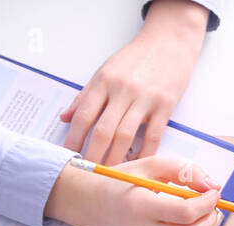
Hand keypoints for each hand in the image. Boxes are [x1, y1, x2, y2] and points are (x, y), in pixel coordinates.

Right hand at [45, 155, 219, 225]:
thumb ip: (184, 171)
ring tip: (195, 208)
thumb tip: (212, 185)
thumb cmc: (121, 183)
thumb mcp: (150, 165)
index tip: (214, 191)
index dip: (207, 202)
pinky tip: (180, 220)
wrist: (95, 205)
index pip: (186, 213)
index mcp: (140, 207)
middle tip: (210, 202)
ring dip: (202, 225)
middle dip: (210, 217)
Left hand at [60, 0, 208, 162]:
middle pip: (103, 130)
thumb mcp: (105, 71)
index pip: (84, 115)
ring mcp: (144, 98)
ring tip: (109, 175)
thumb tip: (64, 118)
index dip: (74, 139)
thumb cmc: (136, 59)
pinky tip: (137, 165)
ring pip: (125, 136)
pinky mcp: (165, 105)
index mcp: (104, 81)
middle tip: (88, 175)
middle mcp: (122, 90)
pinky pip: (153, 136)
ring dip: (115, 159)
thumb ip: (85, 96)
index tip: (68, 157)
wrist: (169, 42)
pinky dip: (144, 154)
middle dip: (93, 156)